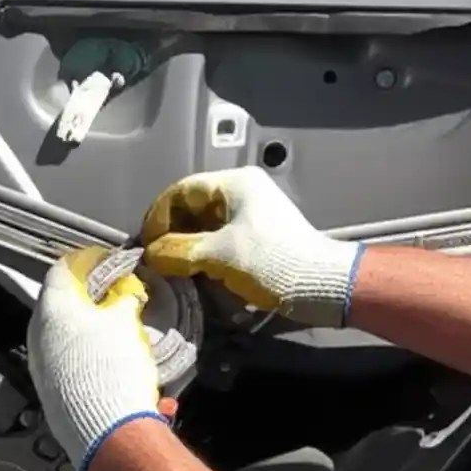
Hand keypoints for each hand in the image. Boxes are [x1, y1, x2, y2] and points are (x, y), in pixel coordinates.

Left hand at [27, 247, 165, 470]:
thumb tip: (123, 289)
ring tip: (122, 330)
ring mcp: (41, 366)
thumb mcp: (126, 321)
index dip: (90, 260)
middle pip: (64, 304)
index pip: (65, 268)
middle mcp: (38, 335)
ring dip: (94, 329)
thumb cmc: (112, 368)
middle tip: (118, 294)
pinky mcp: (51, 392)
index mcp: (52, 308)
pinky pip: (72, 365)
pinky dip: (93, 358)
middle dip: (92, 298)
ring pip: (68, 336)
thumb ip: (123, 297)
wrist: (106, 433)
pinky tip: (119, 366)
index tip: (110, 262)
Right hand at [141, 166, 363, 327]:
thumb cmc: (272, 262)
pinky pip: (219, 240)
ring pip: (204, 226)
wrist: (322, 286)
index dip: (158, 217)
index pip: (181, 191)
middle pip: (191, 208)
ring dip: (186, 248)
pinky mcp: (257, 238)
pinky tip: (196, 274)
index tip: (147, 245)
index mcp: (234, 184)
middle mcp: (242, 193)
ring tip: (174, 270)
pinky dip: (204, 256)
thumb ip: (178, 251)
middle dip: (171, 235)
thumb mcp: (219, 255)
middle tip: (157, 261)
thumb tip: (151, 255)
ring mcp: (251, 215)